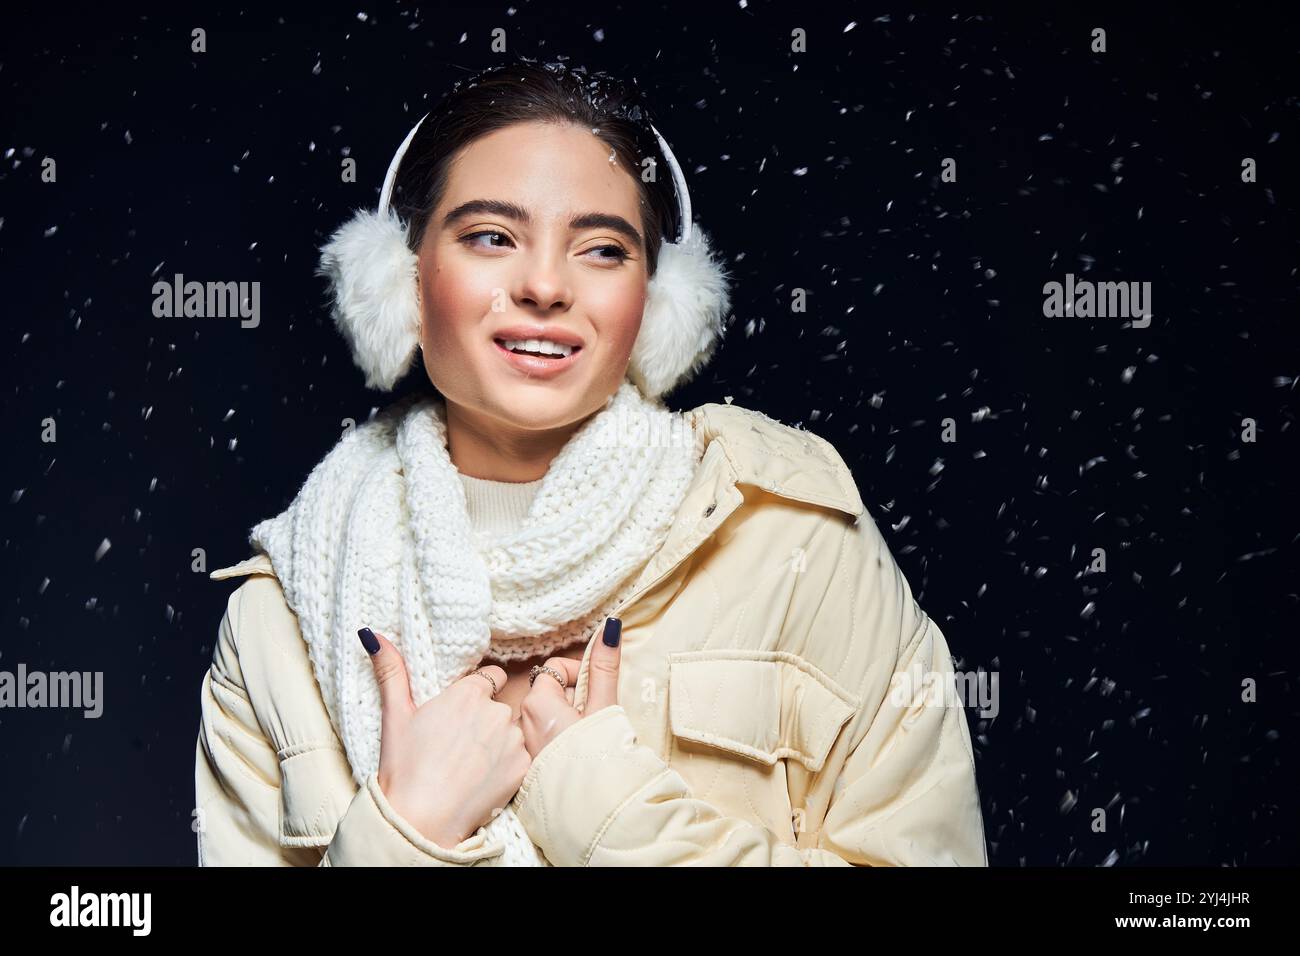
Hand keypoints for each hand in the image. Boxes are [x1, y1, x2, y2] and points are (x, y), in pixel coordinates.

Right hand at [359, 626, 530, 848]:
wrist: (421, 819)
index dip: (479, 693)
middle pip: (500, 706)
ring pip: (512, 732)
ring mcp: (512, 739)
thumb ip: (391, 671)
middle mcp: (496, 711)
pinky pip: (521, 757)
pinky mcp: (523, 765)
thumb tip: (373, 635)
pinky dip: (508, 766)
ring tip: (471, 765)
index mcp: (468, 693)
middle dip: (486, 721)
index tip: (465, 712)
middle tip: (460, 745)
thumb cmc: (405, 767)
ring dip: (499, 743)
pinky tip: (484, 779)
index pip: (491, 677)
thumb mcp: (395, 715)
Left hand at [519, 618, 621, 758]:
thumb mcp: (605, 705)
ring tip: (584, 738)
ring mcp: (522, 746)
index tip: (594, 691)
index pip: (554, 670)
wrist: (591, 806)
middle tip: (592, 718)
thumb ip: (604, 666)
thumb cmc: (598, 754)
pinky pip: (540, 741)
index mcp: (538, 702)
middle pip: (548, 694)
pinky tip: (572, 755)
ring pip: (543, 718)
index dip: (578, 674)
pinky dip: (556, 740)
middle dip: (571, 700)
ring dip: (563, 721)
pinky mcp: (526, 767)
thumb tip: (609, 628)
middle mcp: (522, 722)